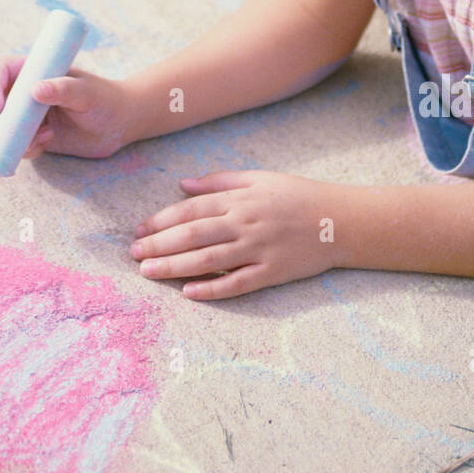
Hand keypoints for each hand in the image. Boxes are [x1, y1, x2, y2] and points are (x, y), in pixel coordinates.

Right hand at [0, 58, 133, 159]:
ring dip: (10, 137)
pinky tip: (47, 143)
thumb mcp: (87, 93)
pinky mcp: (34, 135)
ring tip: (42, 138)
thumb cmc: (106, 99)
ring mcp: (28, 115)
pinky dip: (24, 149)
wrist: (119, 124)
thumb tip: (35, 89)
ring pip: (0, 127)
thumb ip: (64, 89)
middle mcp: (26, 92)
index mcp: (35, 70)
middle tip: (9, 133)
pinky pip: (15, 145)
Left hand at [130, 170, 337, 299]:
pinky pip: (238, 283)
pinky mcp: (273, 273)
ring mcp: (259, 249)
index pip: (191, 209)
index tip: (139, 228)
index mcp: (240, 199)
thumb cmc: (296, 196)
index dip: (162, 220)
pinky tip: (189, 294)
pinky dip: (213, 289)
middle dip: (159, 244)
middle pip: (193, 235)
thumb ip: (219, 182)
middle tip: (133, 254)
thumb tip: (182, 184)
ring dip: (175, 266)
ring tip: (148, 272)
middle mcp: (245, 223)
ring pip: (209, 260)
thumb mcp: (258, 178)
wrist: (340, 220)